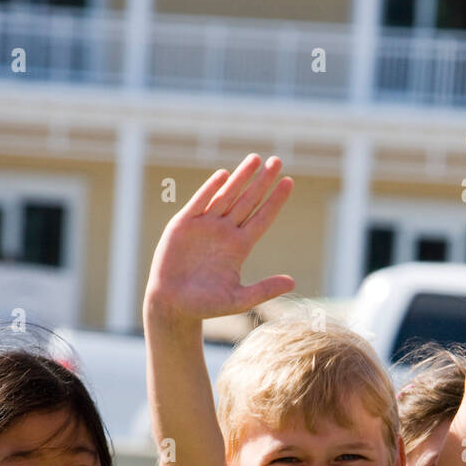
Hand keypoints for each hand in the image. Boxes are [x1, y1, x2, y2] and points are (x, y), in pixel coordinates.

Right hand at [145, 155, 294, 319]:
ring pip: (227, 195)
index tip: (289, 182)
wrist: (172, 305)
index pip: (262, 218)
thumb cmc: (205, 306)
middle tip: (277, 160)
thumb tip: (293, 283)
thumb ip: (264, 290)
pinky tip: (224, 175)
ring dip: (240, 177)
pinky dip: (210, 188)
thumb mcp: (239, 299)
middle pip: (248, 201)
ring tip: (255, 158)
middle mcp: (224, 233)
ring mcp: (205, 226)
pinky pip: (200, 202)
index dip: (276, 200)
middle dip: (262, 181)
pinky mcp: (184, 224)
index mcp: (239, 248)